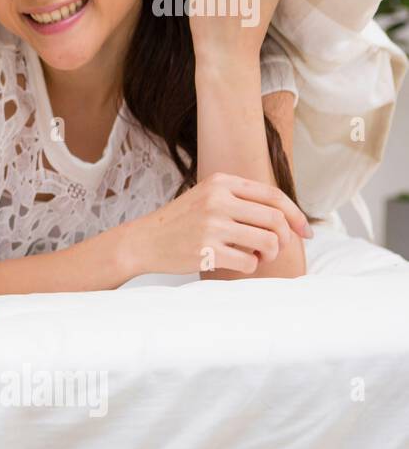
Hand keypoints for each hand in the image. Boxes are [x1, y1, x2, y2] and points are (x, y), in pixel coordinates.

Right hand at [128, 171, 311, 274]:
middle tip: (275, 248)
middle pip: (275, 219)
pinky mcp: (206, 250)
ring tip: (257, 256)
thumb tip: (288, 218)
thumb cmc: (181, 222)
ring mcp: (212, 225)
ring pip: (268, 241)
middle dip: (284, 238)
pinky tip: (237, 263)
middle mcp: (217, 199)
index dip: (296, 214)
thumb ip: (241, 199)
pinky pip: (249, 262)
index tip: (305, 230)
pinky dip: (251, 266)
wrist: (143, 241)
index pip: (273, 195)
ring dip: (270, 254)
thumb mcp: (207, 196)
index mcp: (221, 182)